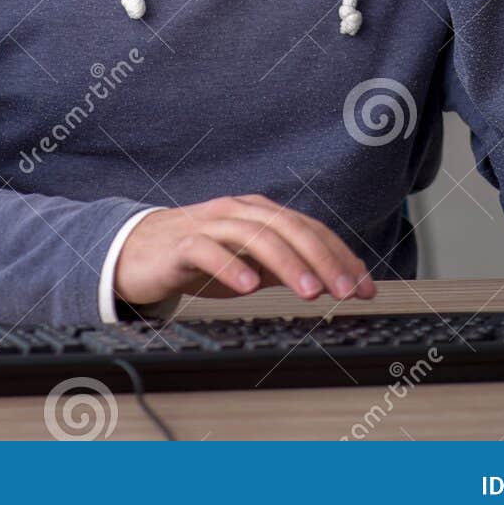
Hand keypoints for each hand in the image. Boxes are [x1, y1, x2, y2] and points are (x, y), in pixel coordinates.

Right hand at [114, 194, 377, 307]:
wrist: (138, 251)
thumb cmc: (199, 257)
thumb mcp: (249, 263)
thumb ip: (285, 267)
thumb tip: (330, 282)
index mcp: (261, 214)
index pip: (310, 229)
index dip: (340, 256)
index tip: (365, 286)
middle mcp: (240, 211)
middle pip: (289, 227)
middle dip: (322, 259)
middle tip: (346, 291)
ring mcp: (211, 223)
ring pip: (255, 234)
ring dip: (287, 263)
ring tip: (310, 292)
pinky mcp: (182, 243)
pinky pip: (208, 249)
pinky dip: (230, 265)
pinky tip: (248, 286)